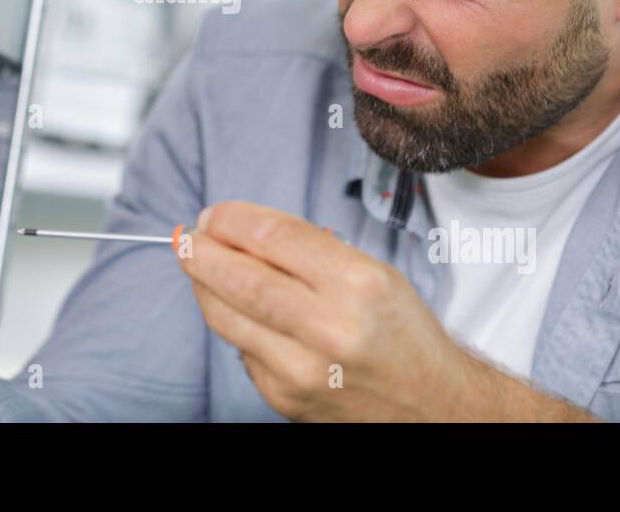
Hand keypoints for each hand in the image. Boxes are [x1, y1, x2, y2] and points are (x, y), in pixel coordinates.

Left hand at [175, 200, 481, 421]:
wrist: (432, 406)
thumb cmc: (402, 333)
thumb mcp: (373, 273)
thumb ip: (307, 250)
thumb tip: (238, 229)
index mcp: (358, 284)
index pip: (271, 236)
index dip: (231, 219)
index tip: (214, 214)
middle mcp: (329, 328)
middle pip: (239, 277)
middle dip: (201, 251)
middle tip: (187, 237)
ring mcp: (302, 369)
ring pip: (226, 316)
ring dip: (203, 285)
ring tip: (199, 265)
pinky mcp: (284, 397)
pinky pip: (241, 349)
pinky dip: (234, 324)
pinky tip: (243, 311)